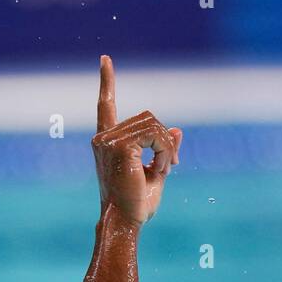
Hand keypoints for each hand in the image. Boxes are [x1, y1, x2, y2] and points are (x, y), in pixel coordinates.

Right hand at [91, 55, 182, 226]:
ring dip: (166, 148)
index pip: (106, 106)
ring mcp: (109, 141)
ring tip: (163, 169)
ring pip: (153, 126)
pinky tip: (161, 169)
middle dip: (165, 140)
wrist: (125, 221)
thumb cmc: (136, 205)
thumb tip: (178, 129)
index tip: (105, 59)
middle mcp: (103, 138)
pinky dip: (165, 152)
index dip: (107, 82)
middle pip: (147, 118)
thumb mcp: (155, 173)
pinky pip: (155, 136)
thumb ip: (164, 150)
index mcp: (107, 143)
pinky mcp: (120, 146)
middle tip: (171, 165)